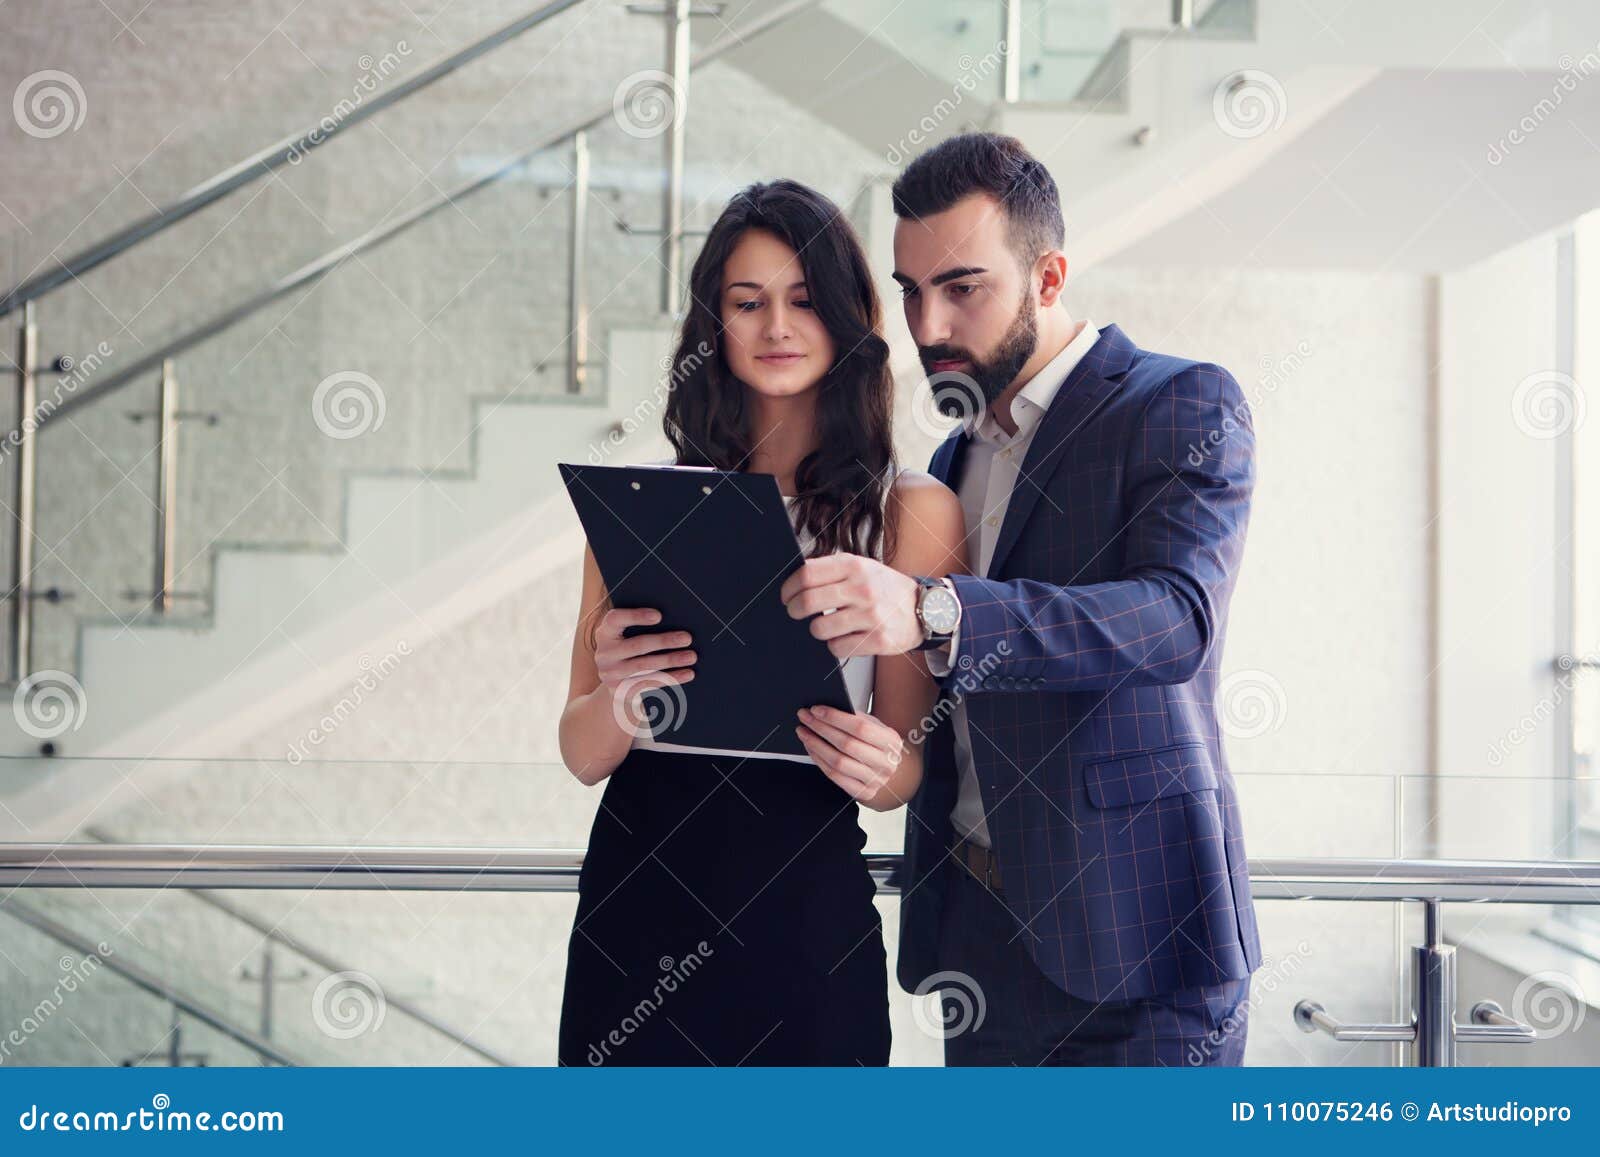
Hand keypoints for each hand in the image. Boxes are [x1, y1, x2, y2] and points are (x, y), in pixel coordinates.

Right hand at [593, 607, 695, 721]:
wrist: (617, 682)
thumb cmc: (630, 648)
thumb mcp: (627, 635)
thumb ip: (640, 627)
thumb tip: (674, 619)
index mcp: (605, 632)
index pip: (615, 619)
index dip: (636, 616)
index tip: (659, 615)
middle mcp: (604, 654)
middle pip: (637, 646)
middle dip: (664, 641)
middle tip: (687, 638)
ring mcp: (611, 675)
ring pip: (645, 667)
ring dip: (671, 661)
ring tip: (691, 656)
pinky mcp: (622, 691)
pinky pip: (650, 683)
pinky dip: (671, 678)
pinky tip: (687, 673)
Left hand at [779, 554, 922, 657]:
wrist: (924, 609)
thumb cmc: (887, 588)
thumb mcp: (862, 566)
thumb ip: (832, 568)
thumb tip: (796, 576)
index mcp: (855, 566)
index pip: (807, 574)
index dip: (789, 588)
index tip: (786, 596)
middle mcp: (863, 589)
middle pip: (808, 602)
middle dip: (794, 610)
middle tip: (795, 613)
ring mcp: (871, 616)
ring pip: (819, 629)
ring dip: (817, 630)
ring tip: (826, 626)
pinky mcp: (877, 640)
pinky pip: (837, 648)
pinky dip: (835, 645)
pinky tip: (844, 637)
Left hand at [795, 704, 905, 803]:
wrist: (886, 768)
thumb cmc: (876, 742)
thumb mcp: (874, 726)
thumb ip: (856, 718)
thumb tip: (824, 711)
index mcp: (891, 741)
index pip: (860, 727)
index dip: (835, 718)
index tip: (816, 710)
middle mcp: (885, 763)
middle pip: (846, 744)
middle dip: (821, 728)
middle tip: (804, 717)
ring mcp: (875, 780)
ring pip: (838, 762)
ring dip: (815, 745)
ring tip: (803, 732)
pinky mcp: (864, 793)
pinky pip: (834, 776)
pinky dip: (819, 760)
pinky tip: (810, 748)